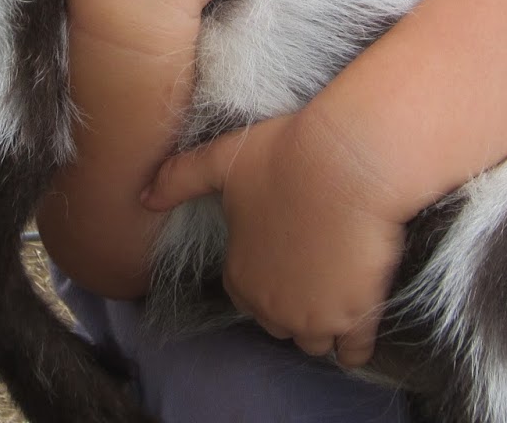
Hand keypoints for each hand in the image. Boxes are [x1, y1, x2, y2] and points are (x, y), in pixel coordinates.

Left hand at [142, 110, 404, 367]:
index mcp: (240, 277)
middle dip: (294, 306)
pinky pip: (355, 351)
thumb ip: (179, 179)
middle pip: (281, 325)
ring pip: (316, 342)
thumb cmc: (285, 156)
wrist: (347, 161)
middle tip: (314, 272)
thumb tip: (143, 198)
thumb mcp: (222, 160)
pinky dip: (357, 341)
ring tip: (339, 294)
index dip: (267, 281)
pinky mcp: (354, 318)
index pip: (248, 300)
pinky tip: (362, 314)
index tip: (284, 260)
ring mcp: (313, 318)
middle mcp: (271, 308)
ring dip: (324, 325)